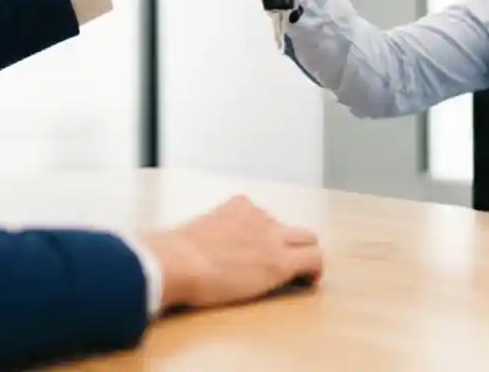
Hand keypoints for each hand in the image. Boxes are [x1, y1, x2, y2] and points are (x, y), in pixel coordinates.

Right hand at [140, 196, 323, 310]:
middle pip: (288, 226)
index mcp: (238, 205)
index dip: (263, 236)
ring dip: (302, 256)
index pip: (262, 216)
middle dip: (287, 243)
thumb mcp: (193, 233)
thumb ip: (204, 236)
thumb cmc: (173, 254)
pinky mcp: (279, 261)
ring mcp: (272, 237)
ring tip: (298, 275)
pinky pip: (313, 259)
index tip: (256, 252)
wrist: (177, 262)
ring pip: (307, 239)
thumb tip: (185, 250)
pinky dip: (315, 270)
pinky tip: (309, 282)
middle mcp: (259, 216)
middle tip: (280, 264)